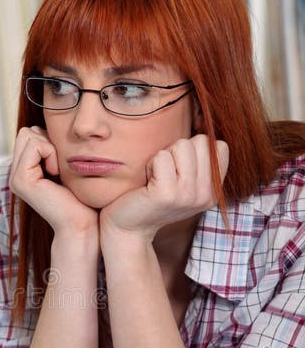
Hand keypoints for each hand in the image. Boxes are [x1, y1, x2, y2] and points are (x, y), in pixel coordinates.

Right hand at [10, 126, 98, 235]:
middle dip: (47, 141)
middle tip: (59, 165)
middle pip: (27, 132)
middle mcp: (15, 173)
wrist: (83, 223)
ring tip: (58, 170)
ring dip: (50, 147)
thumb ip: (54, 149)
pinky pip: (35, 145)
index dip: (49, 141)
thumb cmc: (82, 197)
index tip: (61, 164)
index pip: (30, 134)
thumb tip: (53, 124)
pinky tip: (56, 173)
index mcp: (24, 170)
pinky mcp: (21, 180)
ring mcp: (15, 177)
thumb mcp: (66, 166)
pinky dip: (50, 153)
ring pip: (29, 135)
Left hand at [99, 134, 229, 241]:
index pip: (219, 145)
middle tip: (164, 174)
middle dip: (177, 150)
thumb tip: (202, 119)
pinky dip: (150, 164)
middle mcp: (206, 195)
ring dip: (163, 157)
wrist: (128, 228)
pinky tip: (147, 183)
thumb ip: (198, 160)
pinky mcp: (166, 194)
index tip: (179, 169)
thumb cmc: (152, 197)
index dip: (195, 148)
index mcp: (214, 191)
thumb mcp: (184, 181)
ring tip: (156, 178)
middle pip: (200, 141)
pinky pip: (162, 157)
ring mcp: (188, 195)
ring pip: (182, 145)